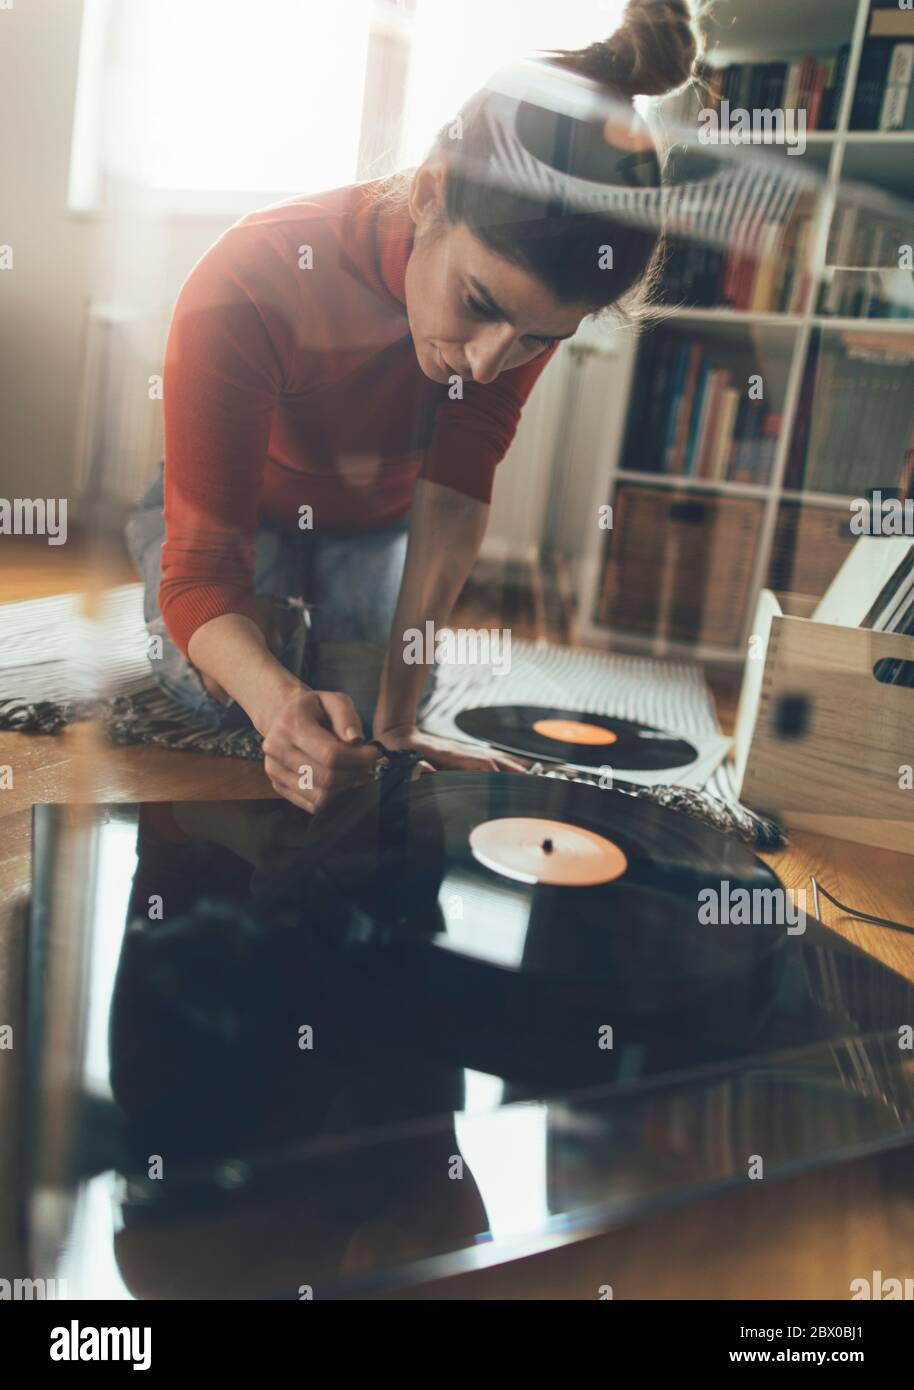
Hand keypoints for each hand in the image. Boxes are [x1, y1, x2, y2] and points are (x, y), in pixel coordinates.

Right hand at [261, 686, 378, 812]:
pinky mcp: (278, 786)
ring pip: (321, 796)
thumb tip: (356, 740)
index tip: (375, 753)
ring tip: (352, 770)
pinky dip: (333, 796)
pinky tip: (339, 779)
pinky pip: (313, 804)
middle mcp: (276, 750)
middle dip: (355, 773)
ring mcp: (274, 771)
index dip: (359, 758)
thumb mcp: (333, 699)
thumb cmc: (314, 709)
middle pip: (327, 778)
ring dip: (345, 786)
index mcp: (290, 725)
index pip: (331, 754)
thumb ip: (346, 716)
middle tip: (367, 763)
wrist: (282, 717)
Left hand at [372, 722, 526, 773]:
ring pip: (495, 759)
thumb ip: (418, 768)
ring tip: (530, 780)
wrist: (398, 736)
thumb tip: (428, 772)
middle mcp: (463, 752)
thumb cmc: (402, 753)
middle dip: (515, 772)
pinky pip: (489, 760)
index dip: (498, 774)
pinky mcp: (463, 755)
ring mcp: (465, 752)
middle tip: (533, 784)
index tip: (512, 785)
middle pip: (495, 761)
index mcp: (452, 756)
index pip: (482, 765)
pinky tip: (511, 773)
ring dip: (512, 769)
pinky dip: (503, 766)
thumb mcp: (407, 762)